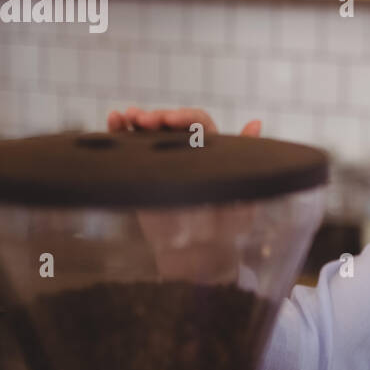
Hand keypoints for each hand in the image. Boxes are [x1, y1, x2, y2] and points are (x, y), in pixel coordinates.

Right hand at [102, 106, 263, 282]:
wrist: (200, 252)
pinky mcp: (145, 172)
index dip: (185, 116)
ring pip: (150, 131)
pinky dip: (120, 131)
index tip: (171, 119)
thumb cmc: (229, 224)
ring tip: (124, 116)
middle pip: (170, 123)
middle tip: (143, 119)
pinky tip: (113, 120)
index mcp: (212, 149)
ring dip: (136, 118)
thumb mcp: (244, 190)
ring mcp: (164, 159)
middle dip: (157, 116)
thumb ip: (246, 155)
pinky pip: (133, 148)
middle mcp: (187, 149)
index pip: (199, 122)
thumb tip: (256, 122)